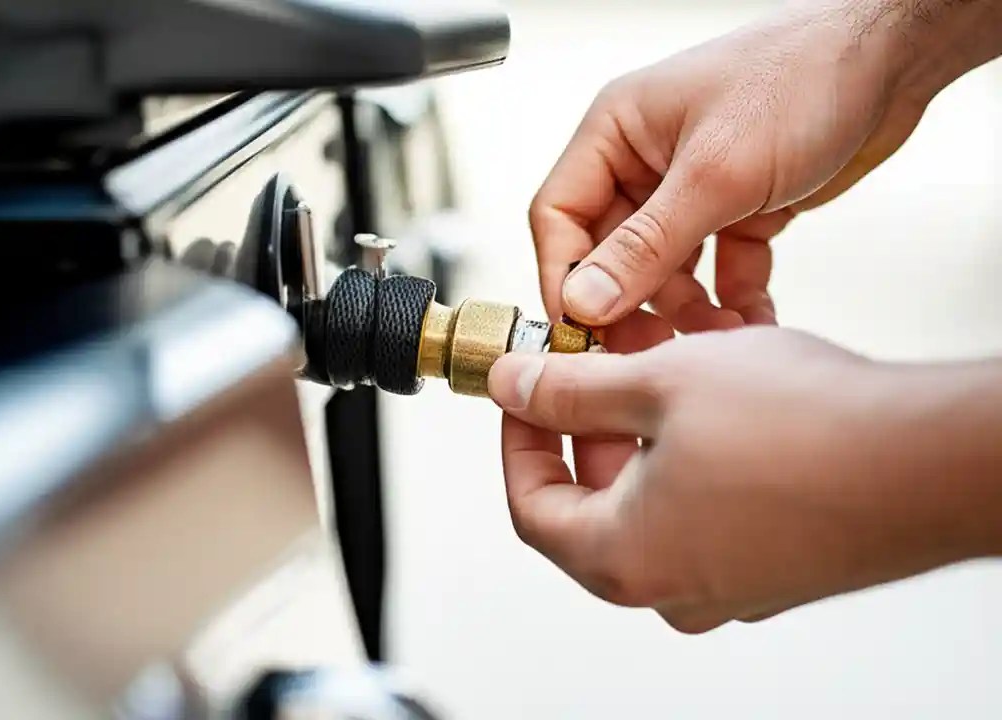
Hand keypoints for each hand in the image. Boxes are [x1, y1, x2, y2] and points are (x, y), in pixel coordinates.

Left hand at [488, 327, 1001, 632]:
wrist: (929, 459)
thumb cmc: (805, 429)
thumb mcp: (657, 384)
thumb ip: (568, 390)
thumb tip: (514, 386)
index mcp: (623, 559)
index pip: (530, 506)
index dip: (517, 439)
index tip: (524, 391)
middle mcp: (671, 589)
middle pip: (588, 510)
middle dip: (580, 432)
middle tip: (587, 371)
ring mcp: (727, 585)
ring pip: (649, 508)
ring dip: (638, 440)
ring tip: (654, 372)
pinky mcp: (774, 568)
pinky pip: (704, 514)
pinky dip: (689, 461)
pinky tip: (713, 404)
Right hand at [531, 1, 937, 330]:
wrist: (894, 58)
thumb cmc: (803, 75)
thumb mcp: (715, 172)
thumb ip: (646, 246)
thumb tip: (586, 301)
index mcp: (616, 132)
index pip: (559, 217)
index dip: (565, 279)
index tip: (582, 332)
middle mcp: (646, 160)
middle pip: (610, 253)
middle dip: (633, 305)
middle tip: (650, 350)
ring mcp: (692, 186)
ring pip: (665, 270)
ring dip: (689, 310)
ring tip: (718, 336)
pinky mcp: (738, 206)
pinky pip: (719, 268)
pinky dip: (733, 298)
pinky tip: (752, 318)